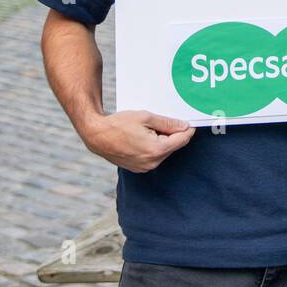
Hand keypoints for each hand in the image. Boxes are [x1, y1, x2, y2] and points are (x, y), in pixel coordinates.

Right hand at [80, 110, 194, 172]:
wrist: (96, 136)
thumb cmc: (119, 124)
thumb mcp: (146, 117)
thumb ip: (168, 123)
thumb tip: (184, 126)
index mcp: (156, 150)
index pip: (181, 140)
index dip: (188, 129)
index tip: (189, 121)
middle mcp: (152, 162)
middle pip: (173, 146)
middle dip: (172, 133)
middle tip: (162, 121)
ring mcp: (145, 168)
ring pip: (164, 151)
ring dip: (162, 140)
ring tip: (148, 129)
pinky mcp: (139, 169)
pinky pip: (154, 156)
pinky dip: (154, 146)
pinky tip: (143, 137)